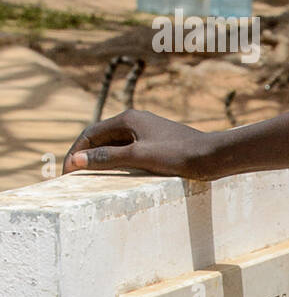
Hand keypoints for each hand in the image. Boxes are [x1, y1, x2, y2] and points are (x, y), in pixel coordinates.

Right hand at [63, 108, 215, 179]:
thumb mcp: (138, 157)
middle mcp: (136, 120)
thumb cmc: (178, 155)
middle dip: (86, 156)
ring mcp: (147, 130)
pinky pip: (129, 150)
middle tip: (73, 177)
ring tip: (90, 178)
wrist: (213, 156)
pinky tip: (116, 175)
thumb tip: (76, 160)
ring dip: (101, 159)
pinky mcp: (157, 141)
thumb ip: (107, 158)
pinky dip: (118, 161)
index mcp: (128, 118)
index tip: (66, 173)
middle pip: (101, 137)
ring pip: (115, 144)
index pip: (90, 133)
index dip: (75, 152)